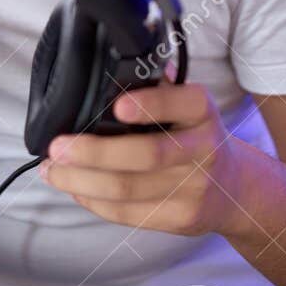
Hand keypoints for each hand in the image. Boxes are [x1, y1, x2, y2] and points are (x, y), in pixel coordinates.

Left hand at [38, 82, 249, 236]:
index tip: (117, 107)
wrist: (233, 189)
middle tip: (57, 147)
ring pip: (128, 189)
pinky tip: (74, 187)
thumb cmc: (193, 135)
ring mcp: (193, 189)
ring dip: (81, 180)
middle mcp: (203, 149)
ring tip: (52, 170)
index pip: (180, 103)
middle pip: (146, 154)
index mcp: (201, 111)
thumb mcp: (187, 106)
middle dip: (94, 152)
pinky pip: (127, 213)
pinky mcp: (179, 219)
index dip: (150, 105)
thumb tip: (112, 66)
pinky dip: (92, 200)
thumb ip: (156, 88)